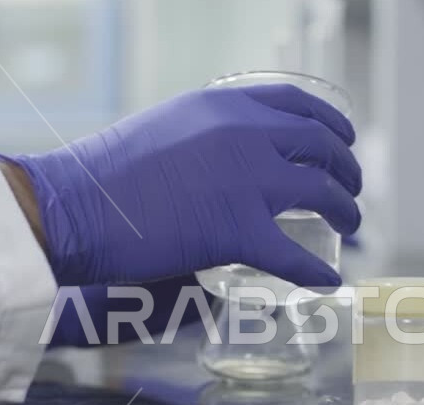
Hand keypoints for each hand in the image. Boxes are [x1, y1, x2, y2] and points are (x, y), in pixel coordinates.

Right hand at [0, 84, 361, 287]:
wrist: (72, 205)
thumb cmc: (103, 174)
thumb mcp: (165, 129)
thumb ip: (205, 137)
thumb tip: (230, 161)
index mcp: (225, 104)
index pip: (297, 104)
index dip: (331, 124)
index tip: (343, 140)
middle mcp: (245, 134)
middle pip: (321, 146)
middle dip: (347, 170)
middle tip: (352, 189)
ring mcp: (245, 181)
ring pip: (322, 193)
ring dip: (346, 211)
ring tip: (350, 228)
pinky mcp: (235, 230)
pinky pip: (292, 255)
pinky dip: (315, 271)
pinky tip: (327, 280)